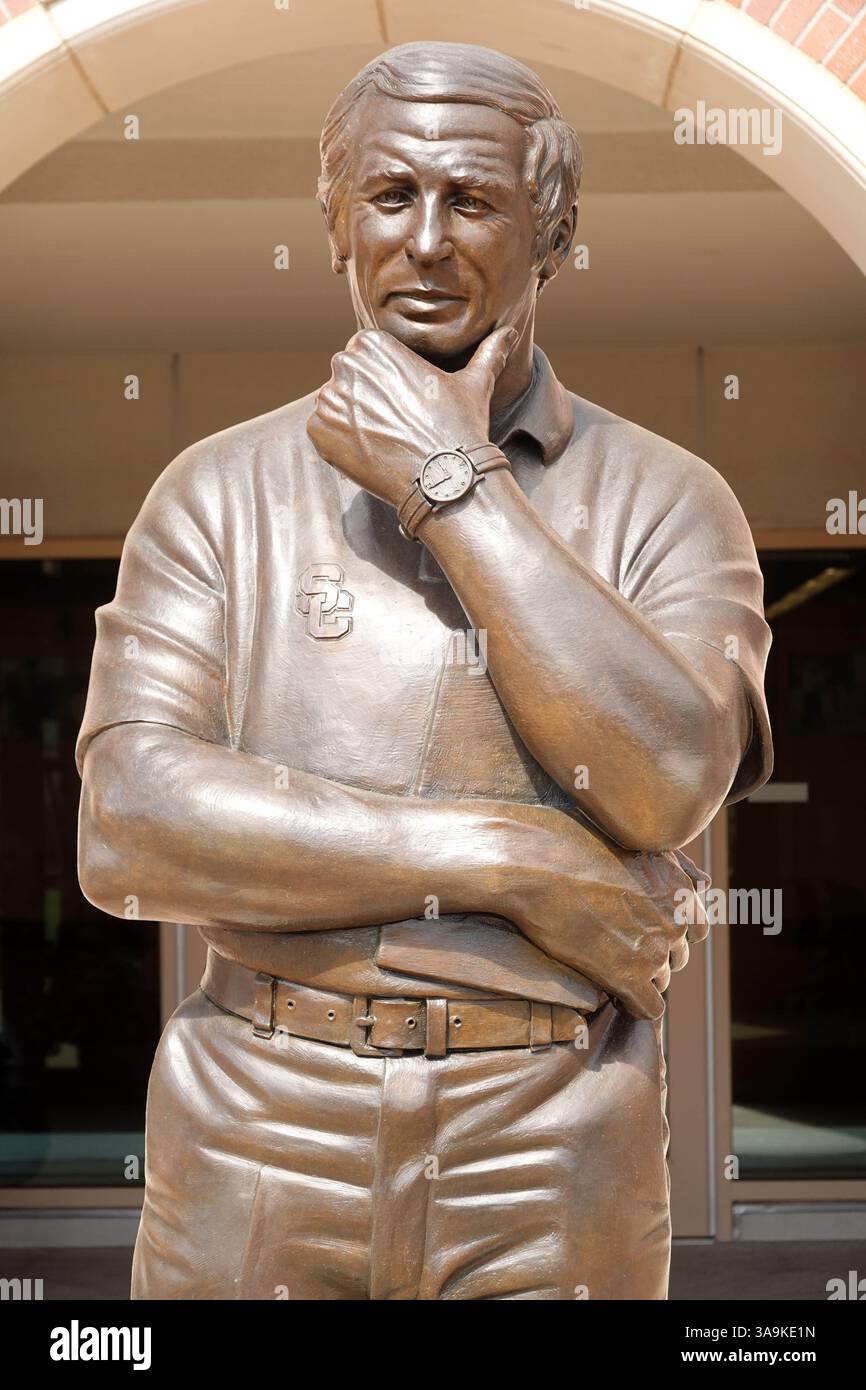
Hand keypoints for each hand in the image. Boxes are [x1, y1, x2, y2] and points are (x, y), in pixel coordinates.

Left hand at [306, 326, 516, 506]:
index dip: (385, 379)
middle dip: (365, 398)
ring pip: (335, 405)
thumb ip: (487, 353)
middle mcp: (344, 366)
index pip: (366, 354)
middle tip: (394, 423)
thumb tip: (510, 332)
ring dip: (351, 419)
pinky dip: (339, 442)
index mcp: (372, 344)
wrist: (442, 479)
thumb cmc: (458, 427)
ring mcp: (328, 401)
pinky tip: (370, 451)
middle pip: (348, 379)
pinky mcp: (318, 433)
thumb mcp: (474, 384)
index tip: (402, 401)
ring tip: (384, 438)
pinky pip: (322, 431)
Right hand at [492, 804, 707, 1019]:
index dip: (667, 931)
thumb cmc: (574, 844)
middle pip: (678, 955)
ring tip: (605, 963)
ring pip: (662, 980)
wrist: (533, 866)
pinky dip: (634, 1005)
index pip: (697, 927)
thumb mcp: (637, 842)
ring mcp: (654, 950)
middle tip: (615, 943)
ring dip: (639, 977)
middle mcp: (676, 919)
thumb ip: (678, 865)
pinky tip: (612, 991)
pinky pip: (650, 1009)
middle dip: (652, 953)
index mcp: (681, 888)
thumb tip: (705, 883)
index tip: (638, 929)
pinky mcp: (627, 976)